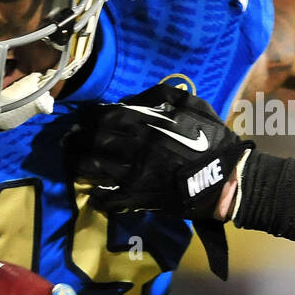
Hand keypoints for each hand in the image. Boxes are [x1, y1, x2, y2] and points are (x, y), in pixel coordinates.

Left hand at [65, 83, 253, 219]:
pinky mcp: (138, 199)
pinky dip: (97, 196)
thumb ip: (159, 96)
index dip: (87, 117)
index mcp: (144, 123)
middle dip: (77, 139)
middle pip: (92, 141)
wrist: (225, 178)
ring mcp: (133, 175)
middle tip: (69, 140)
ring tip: (74, 163)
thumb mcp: (191, 104)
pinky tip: (93, 192)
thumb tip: (129, 100)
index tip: (81, 119)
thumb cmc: (211, 138)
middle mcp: (132, 147)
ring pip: (93, 168)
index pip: (102, 116)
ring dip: (79, 164)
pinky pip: (108, 199)